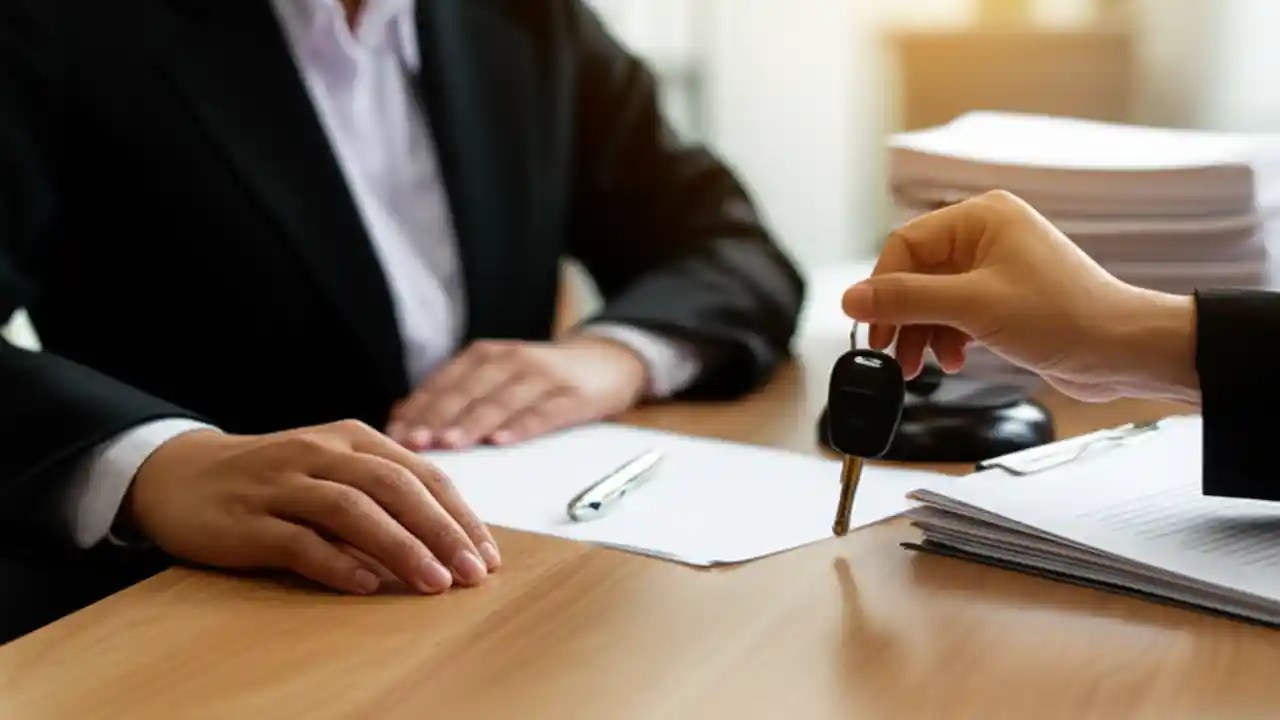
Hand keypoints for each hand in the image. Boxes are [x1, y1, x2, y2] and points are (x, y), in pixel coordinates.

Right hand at [127, 420, 501, 594]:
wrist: (180, 475)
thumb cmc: (276, 478)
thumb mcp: (332, 469)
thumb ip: (383, 492)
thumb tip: (450, 537)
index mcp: (351, 438)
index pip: (420, 473)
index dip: (458, 514)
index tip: (487, 555)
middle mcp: (321, 453)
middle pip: (395, 488)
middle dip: (442, 532)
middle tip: (472, 573)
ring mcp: (282, 484)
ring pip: (353, 510)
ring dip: (400, 548)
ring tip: (433, 582)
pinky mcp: (247, 520)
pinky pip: (298, 540)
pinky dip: (336, 563)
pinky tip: (366, 585)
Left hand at [387, 336, 648, 450]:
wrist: (607, 361)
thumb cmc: (540, 379)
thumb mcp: (496, 377)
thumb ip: (455, 395)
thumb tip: (399, 420)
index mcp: (483, 356)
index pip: (442, 384)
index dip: (417, 410)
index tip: (391, 437)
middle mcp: (509, 360)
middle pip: (466, 392)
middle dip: (436, 419)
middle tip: (412, 445)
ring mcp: (542, 376)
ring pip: (500, 401)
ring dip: (472, 423)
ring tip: (449, 446)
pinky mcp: (573, 394)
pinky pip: (544, 412)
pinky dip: (522, 426)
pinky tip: (502, 442)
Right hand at [842, 191, 1198, 403]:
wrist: (1123, 351)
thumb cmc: (1065, 317)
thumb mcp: (973, 308)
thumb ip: (907, 300)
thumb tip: (851, 297)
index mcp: (982, 218)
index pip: (906, 244)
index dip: (881, 287)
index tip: (869, 325)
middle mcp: (988, 235)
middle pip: (917, 273)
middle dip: (902, 317)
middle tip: (890, 352)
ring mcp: (997, 268)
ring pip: (934, 298)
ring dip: (922, 334)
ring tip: (920, 367)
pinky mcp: (1006, 299)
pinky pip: (957, 313)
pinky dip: (947, 338)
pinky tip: (953, 360)